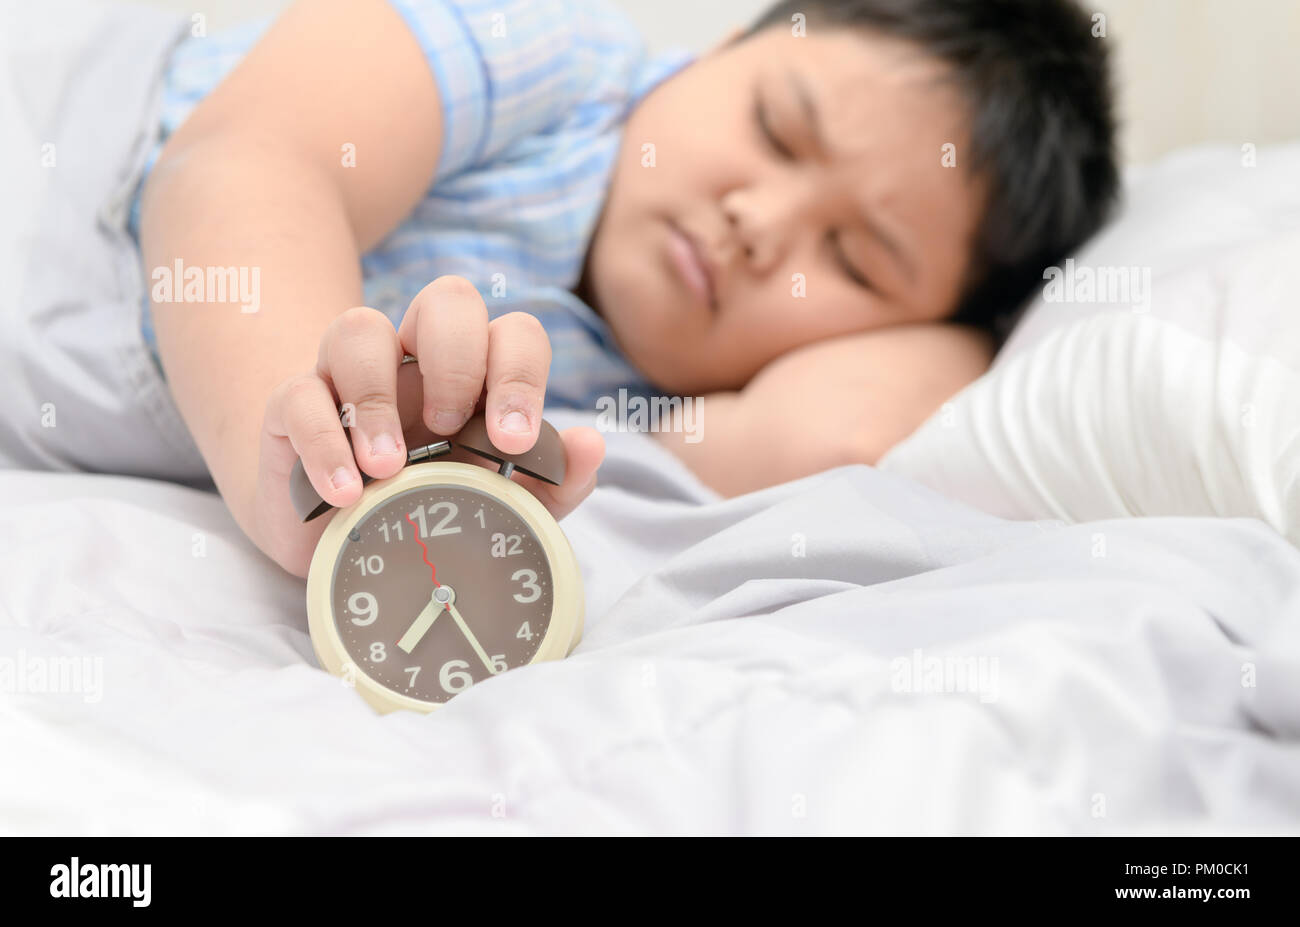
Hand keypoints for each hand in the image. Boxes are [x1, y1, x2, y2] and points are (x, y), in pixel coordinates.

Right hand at [252, 275, 605, 577]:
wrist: (346, 549)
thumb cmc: (435, 510)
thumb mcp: (506, 507)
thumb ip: (554, 480)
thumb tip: (591, 444)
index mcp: (478, 373)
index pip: (512, 333)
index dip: (519, 374)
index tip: (512, 442)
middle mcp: (415, 358)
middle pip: (445, 299)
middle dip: (456, 358)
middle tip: (451, 427)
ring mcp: (350, 376)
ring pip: (358, 327)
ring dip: (377, 397)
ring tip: (390, 469)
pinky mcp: (293, 407)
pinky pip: (300, 395)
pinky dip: (325, 443)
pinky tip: (348, 495)